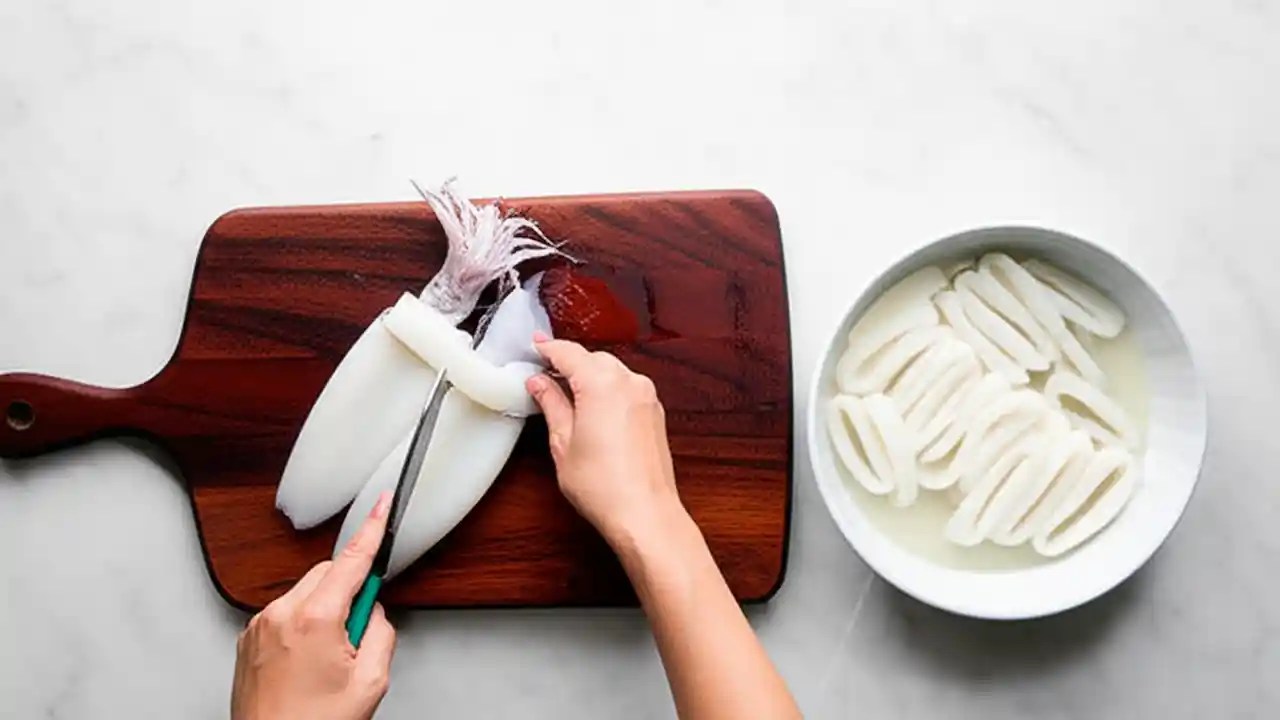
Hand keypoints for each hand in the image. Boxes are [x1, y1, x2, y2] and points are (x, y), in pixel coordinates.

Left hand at [231, 492, 396, 719]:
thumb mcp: (369, 682)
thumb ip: (380, 634)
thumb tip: (374, 614)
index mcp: (314, 620)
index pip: (352, 560)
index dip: (372, 529)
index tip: (380, 504)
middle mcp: (280, 615)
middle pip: (327, 573)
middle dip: (349, 591)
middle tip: (358, 632)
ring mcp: (259, 627)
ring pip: (306, 593)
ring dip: (325, 611)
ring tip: (328, 660)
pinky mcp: (248, 639)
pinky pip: (285, 614)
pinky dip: (303, 625)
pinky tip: (308, 663)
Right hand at [525, 334, 684, 549]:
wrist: (645, 514)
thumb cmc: (604, 486)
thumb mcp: (563, 443)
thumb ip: (551, 405)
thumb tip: (539, 384)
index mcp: (602, 383)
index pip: (568, 352)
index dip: (547, 347)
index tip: (534, 345)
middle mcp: (630, 382)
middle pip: (592, 359)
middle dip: (568, 362)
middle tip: (542, 373)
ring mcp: (647, 397)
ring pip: (612, 372)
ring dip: (589, 376)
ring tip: (564, 393)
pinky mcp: (654, 413)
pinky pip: (626, 388)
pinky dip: (607, 389)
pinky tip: (591, 407)